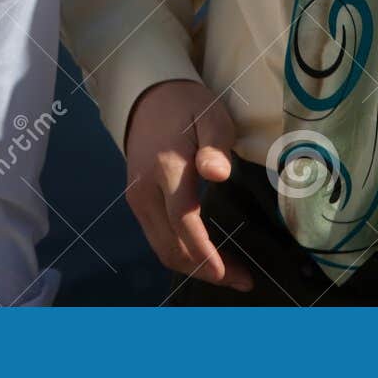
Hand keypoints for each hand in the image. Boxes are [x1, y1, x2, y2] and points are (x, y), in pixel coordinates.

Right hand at [122, 79, 253, 290]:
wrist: (148, 97)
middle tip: (241, 279)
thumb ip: (216, 146)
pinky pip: (157, 238)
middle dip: (204, 269)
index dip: (205, 252)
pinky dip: (181, 254)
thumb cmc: (187, 107)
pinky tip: (205, 255)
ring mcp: (137, 199)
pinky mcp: (136, 203)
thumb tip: (218, 173)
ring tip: (228, 273)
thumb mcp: (210, 116)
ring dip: (193, 266)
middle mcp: (145, 191)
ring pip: (161, 248)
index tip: (230, 274)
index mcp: (166, 168)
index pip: (183, 220)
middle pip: (170, 245)